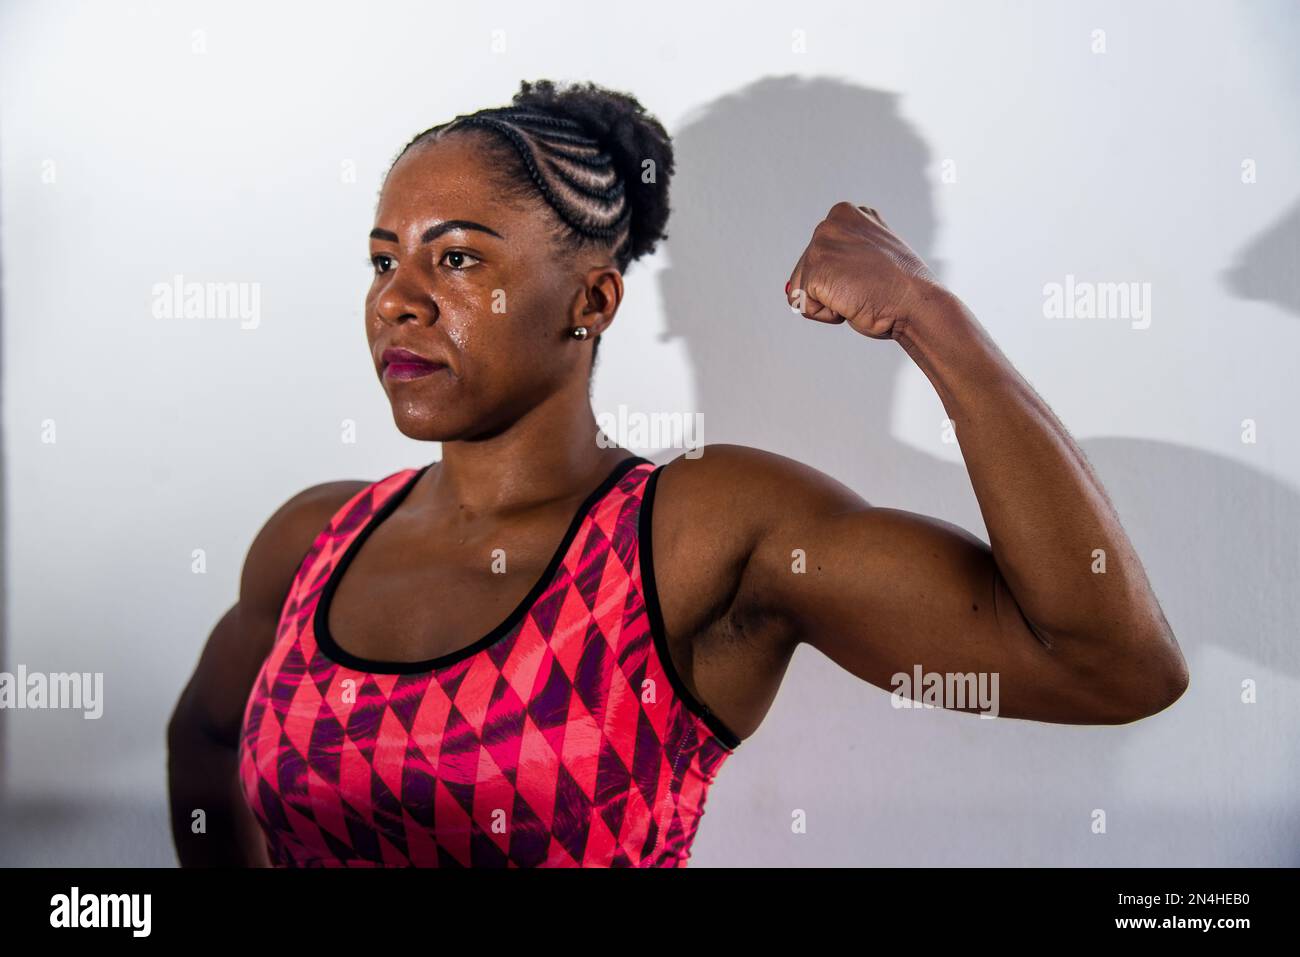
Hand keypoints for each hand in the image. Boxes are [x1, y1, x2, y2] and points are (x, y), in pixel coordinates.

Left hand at [785, 202, 942, 338]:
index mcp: (846, 214)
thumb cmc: (900, 289)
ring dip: (828, 302)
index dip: (842, 277)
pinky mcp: (816, 267)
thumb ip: (847, 253)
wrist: (917, 304)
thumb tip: (811, 277)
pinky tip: (852, 301)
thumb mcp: (872, 256)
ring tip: (859, 293)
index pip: (820, 256)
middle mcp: (831, 222)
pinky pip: (802, 305)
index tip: (871, 275)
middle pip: (805, 271)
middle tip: (866, 287)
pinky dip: (826, 315)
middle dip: (831, 289)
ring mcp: (822, 242)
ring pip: (801, 288)